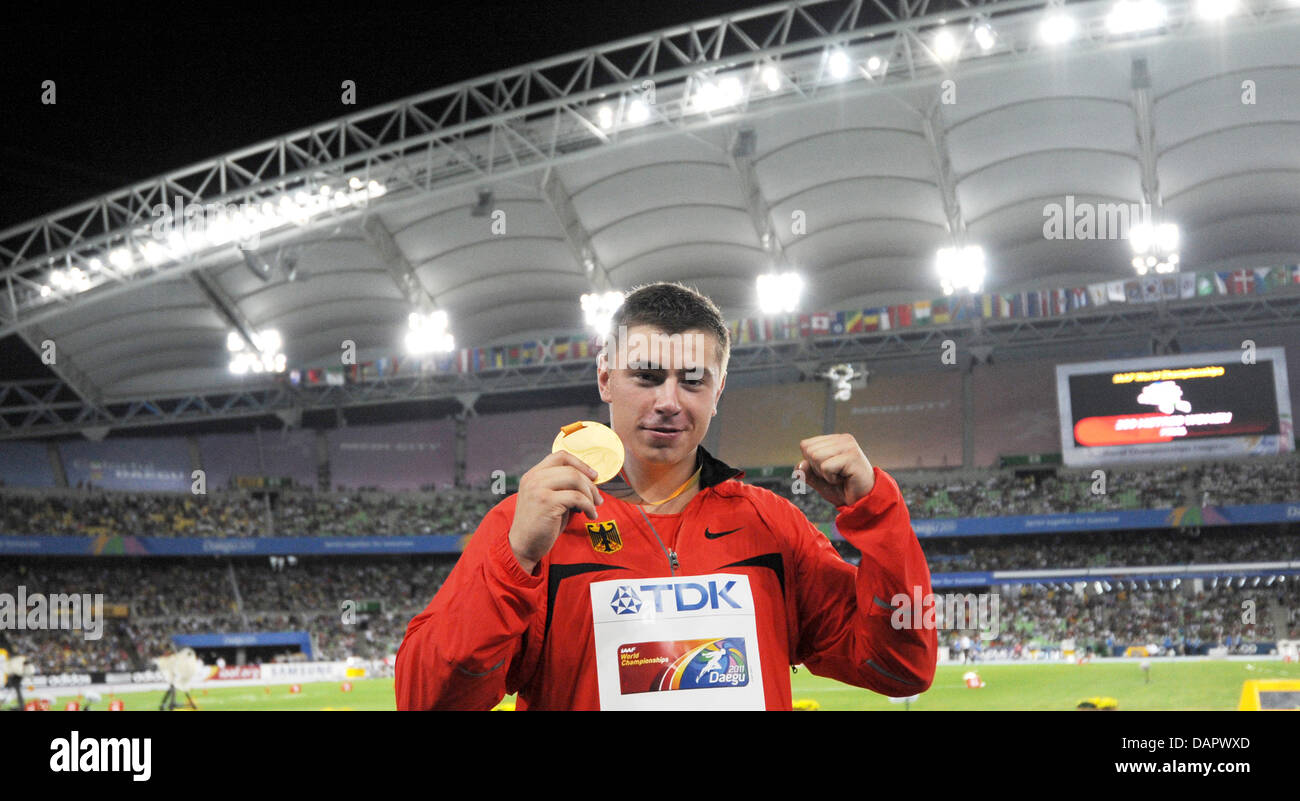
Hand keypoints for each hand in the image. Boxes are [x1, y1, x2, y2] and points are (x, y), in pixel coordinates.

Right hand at [508, 451, 603, 573]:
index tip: (593, 476)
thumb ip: (562, 487)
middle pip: (571, 469)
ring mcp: (538, 489)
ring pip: (575, 479)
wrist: (523, 546)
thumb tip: (590, 481)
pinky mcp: (546, 502)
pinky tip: (590, 515)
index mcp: (533, 475)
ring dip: (590, 494)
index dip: (580, 464)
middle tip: (598, 498)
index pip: (560, 456)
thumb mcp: (549, 500)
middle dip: (590, 484)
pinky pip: (576, 497)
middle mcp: (533, 478)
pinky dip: (588, 506)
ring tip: (594, 507)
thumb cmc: (540, 525)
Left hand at [796, 434, 874, 507]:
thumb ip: (807, 472)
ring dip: (825, 474)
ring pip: (816, 456)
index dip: (812, 463)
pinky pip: (825, 467)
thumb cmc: (843, 489)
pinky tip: (845, 478)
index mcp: (834, 440)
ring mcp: (849, 446)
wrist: (863, 502)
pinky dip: (831, 478)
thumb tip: (800, 465)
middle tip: (836, 475)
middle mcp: (843, 439)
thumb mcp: (819, 481)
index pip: (805, 445)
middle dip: (817, 469)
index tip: (829, 471)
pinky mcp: (852, 456)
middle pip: (809, 450)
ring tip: (840, 476)